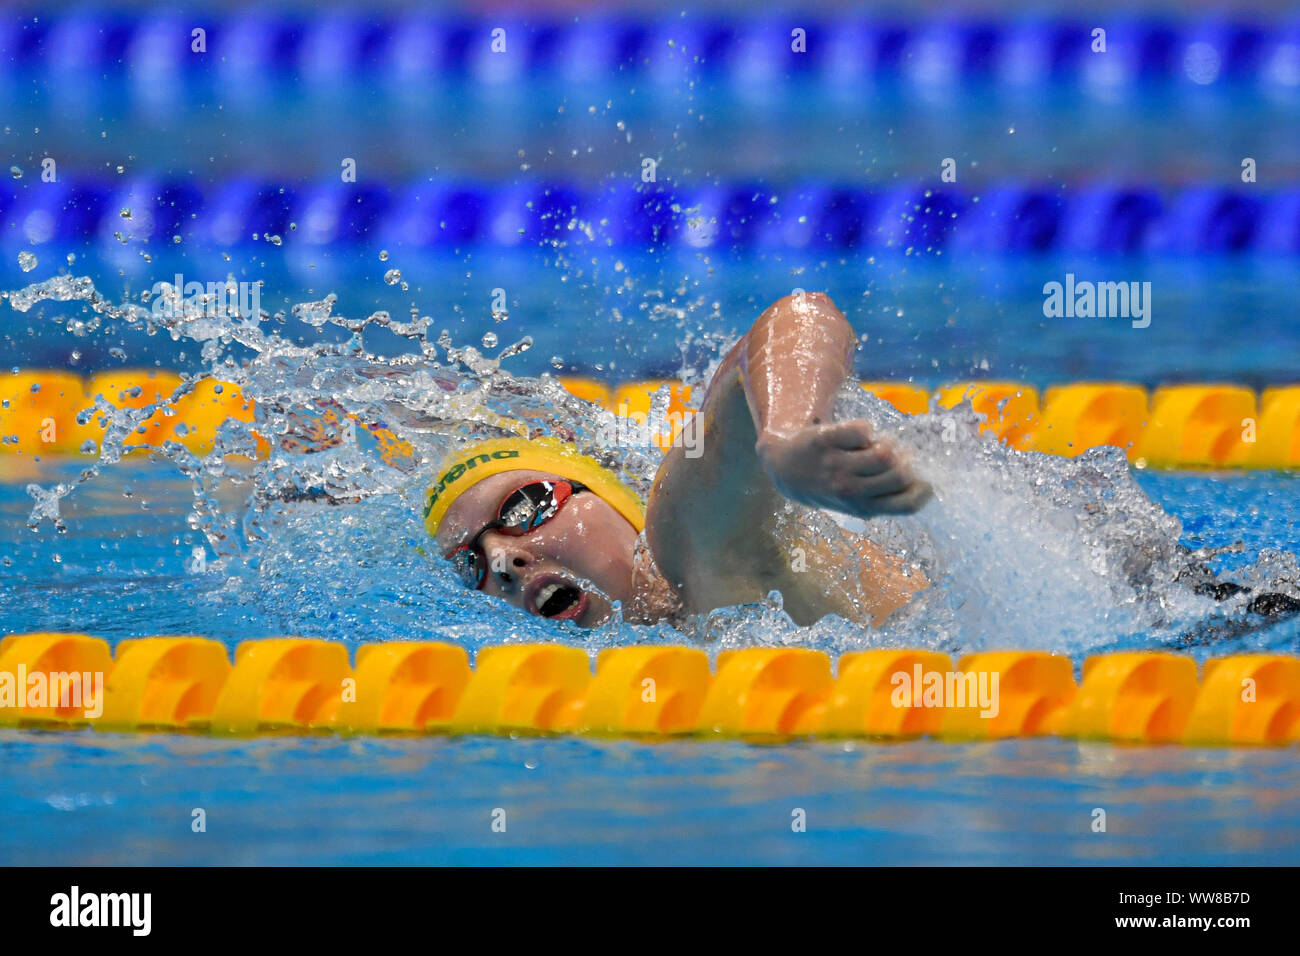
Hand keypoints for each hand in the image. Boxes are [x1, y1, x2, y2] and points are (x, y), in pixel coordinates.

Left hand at [755, 419, 931, 518]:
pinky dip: (866, 428)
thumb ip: (882, 497)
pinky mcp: (825, 441)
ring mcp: (836, 466)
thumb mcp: (853, 503)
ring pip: (884, 453)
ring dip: (888, 443)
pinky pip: (862, 429)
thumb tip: (920, 480)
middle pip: (901, 474)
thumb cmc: (827, 484)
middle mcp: (849, 490)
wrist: (784, 468)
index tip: (923, 478)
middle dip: (906, 461)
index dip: (924, 489)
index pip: (907, 504)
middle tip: (896, 455)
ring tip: (876, 444)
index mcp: (862, 508)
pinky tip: (856, 435)